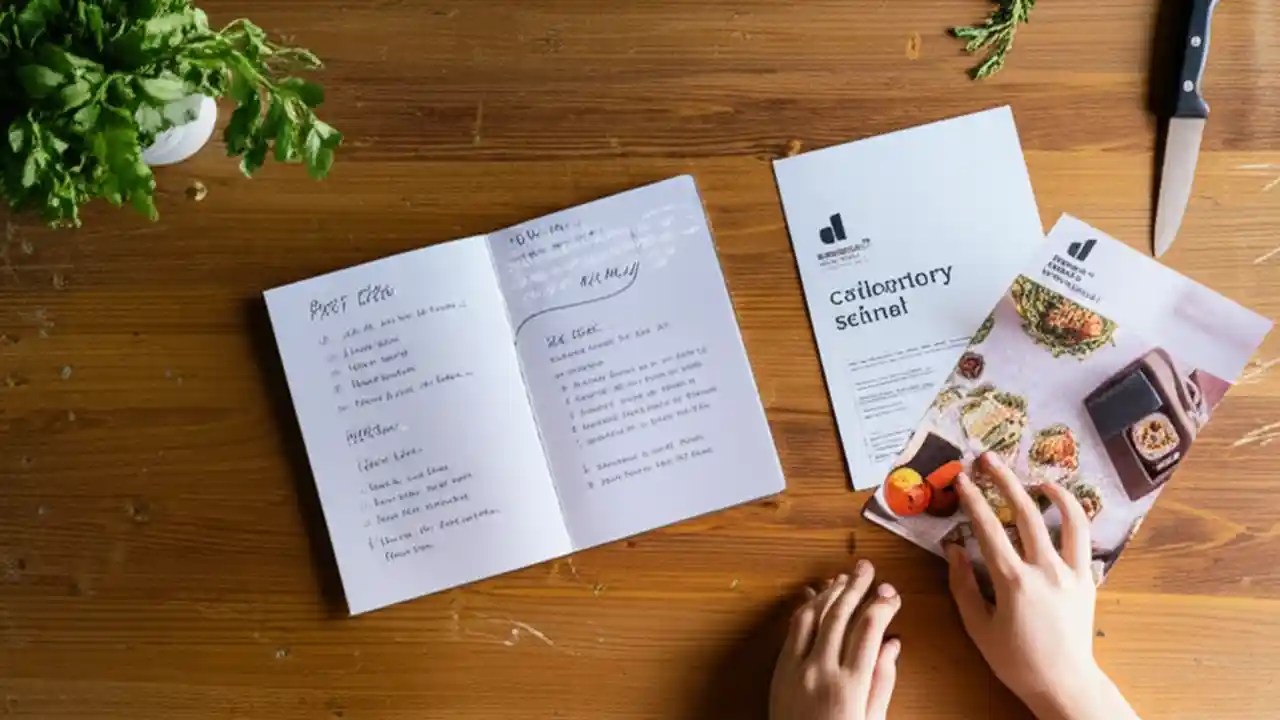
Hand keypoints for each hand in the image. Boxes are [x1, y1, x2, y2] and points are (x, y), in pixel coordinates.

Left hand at [769, 560, 900, 719]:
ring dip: (829, 593)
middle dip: (855, 587)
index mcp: (850, 685)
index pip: (868, 629)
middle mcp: (821, 671)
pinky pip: (792, 630)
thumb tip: (892, 644)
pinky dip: (805, 609)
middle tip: (867, 568)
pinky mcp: (779, 671)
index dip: (881, 605)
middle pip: (840, 615)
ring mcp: (795, 669)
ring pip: (812, 616)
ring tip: (844, 578)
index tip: (892, 593)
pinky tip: (815, 597)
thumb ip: (882, 682)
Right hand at [946, 452, 1138, 719]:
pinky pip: (1084, 540)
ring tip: (1038, 480)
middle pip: (1025, 513)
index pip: (988, 529)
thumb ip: (962, 584)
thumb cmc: (1015, 660)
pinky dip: (1074, 518)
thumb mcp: (977, 626)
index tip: (961, 480)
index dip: (973, 500)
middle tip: (989, 460)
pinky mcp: (1087, 580)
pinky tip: (1062, 510)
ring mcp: (1072, 573)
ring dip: (1054, 493)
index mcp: (1014, 582)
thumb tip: (954, 548)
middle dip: (1005, 481)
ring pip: (1068, 519)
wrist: (1063, 682)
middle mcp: (1046, 571)